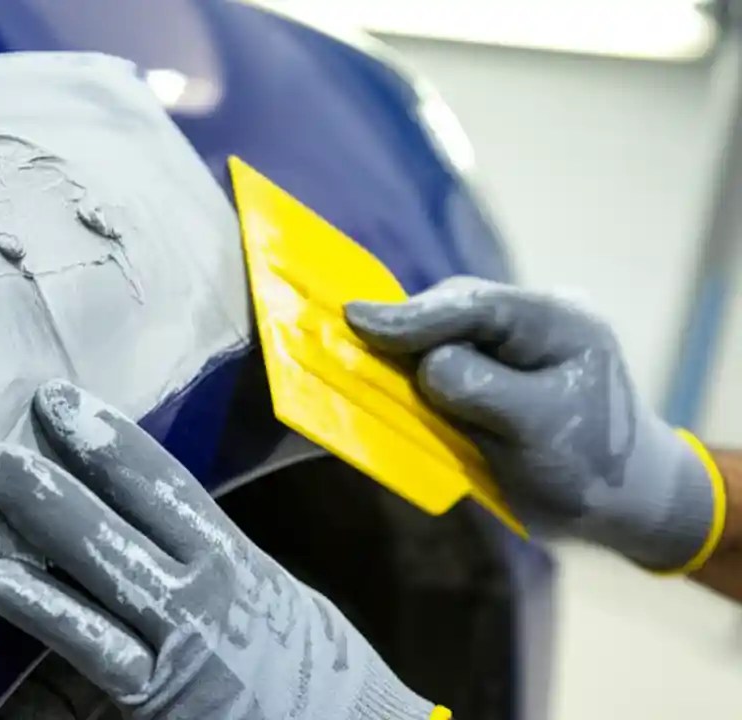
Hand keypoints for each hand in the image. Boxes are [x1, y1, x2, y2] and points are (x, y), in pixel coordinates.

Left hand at [0, 381, 439, 719]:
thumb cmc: (302, 662)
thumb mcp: (264, 588)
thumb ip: (202, 551)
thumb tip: (135, 506)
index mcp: (232, 554)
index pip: (161, 480)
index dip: (106, 436)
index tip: (59, 400)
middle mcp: (205, 587)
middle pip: (124, 512)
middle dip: (62, 468)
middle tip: (5, 439)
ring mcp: (179, 640)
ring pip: (102, 567)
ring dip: (44, 518)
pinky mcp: (156, 695)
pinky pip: (92, 647)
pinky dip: (44, 610)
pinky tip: (2, 580)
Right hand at [345, 277, 719, 571]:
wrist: (625, 504)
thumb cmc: (591, 472)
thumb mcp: (537, 431)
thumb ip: (480, 389)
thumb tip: (425, 365)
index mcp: (559, 322)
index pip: (477, 306)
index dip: (414, 314)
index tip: (356, 319)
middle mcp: (534, 318)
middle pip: (452, 310)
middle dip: (404, 329)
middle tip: (346, 340)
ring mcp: (514, 340)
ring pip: (442, 331)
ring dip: (403, 349)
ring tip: (356, 357)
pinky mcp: (495, 367)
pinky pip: (445, 356)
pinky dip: (412, 369)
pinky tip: (381, 376)